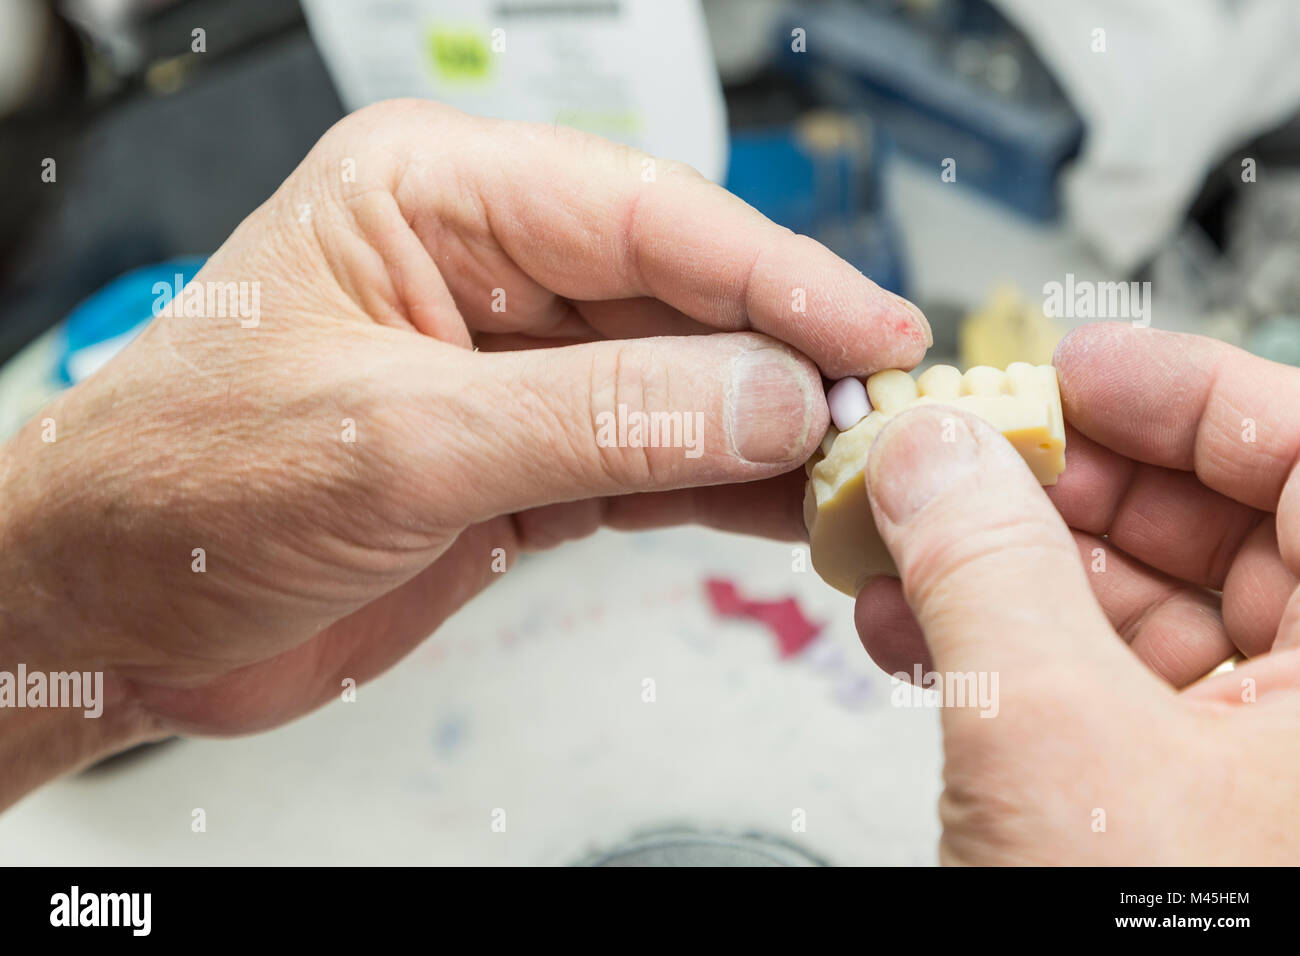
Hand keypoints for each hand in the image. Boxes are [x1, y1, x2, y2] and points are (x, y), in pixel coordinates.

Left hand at [0, 100, 929, 795]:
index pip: (643, 213)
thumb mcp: (401, 439)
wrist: (118, 611)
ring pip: (679, 381)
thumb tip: (767, 397)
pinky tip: (784, 504)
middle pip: (679, 293)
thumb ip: (598, 415)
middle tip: (887, 408)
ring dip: (767, 427)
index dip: (773, 273)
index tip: (869, 330)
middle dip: (785, 353)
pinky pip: (650, 459)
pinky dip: (720, 486)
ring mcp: (513, 371)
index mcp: (433, 196)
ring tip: (858, 464)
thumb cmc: (187, 488)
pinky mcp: (525, 461)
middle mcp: (485, 267)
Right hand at [854, 323, 1299, 863]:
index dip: (1190, 394)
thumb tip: (933, 452)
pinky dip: (1003, 651)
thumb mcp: (1051, 737)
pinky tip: (913, 627)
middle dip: (1067, 483)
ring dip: (1005, 568)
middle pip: (1218, 530)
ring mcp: (1253, 768)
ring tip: (908, 537)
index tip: (1071, 374)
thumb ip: (986, 566)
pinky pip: (1097, 688)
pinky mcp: (1174, 808)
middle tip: (969, 455)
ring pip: (1140, 611)